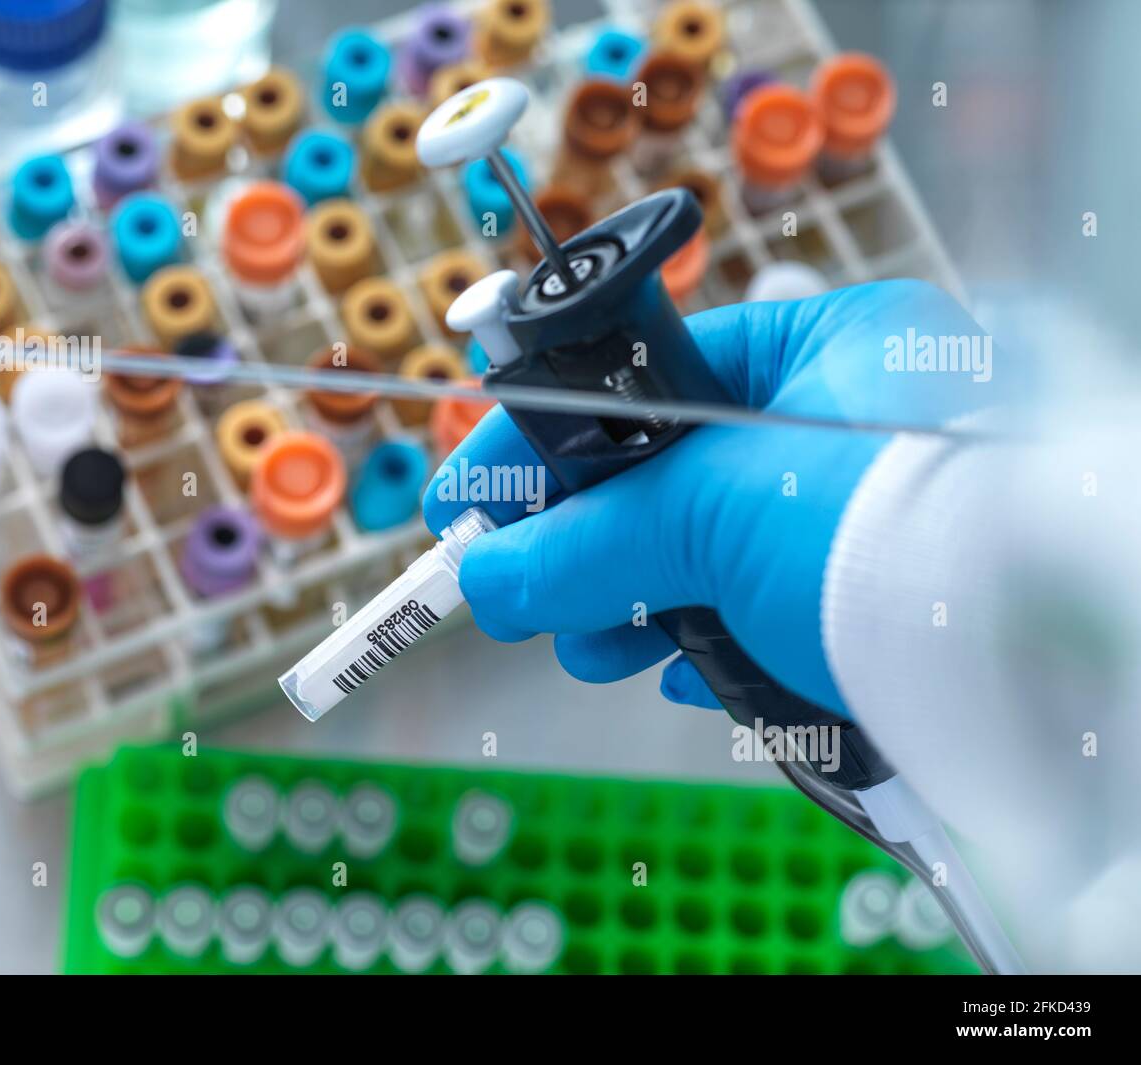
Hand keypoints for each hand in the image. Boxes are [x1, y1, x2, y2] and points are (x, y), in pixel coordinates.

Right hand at [422, 280, 998, 715]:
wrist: (1050, 671)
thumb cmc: (901, 537)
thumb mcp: (717, 514)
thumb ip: (587, 538)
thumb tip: (484, 574)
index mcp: (820, 350)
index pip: (641, 379)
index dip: (544, 438)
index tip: (473, 499)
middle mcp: (840, 423)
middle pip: (662, 477)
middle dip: (581, 545)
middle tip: (517, 596)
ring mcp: (853, 515)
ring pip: (701, 553)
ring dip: (632, 607)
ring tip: (598, 651)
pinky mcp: (862, 599)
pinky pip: (752, 609)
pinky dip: (705, 643)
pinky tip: (683, 672)